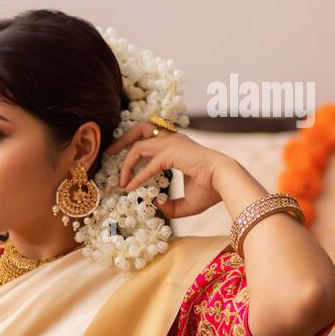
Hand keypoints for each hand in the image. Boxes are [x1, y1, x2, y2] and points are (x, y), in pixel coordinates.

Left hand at [105, 122, 231, 218]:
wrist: (225, 181)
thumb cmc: (211, 190)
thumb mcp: (187, 202)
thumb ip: (171, 206)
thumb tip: (157, 205)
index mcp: (177, 145)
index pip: (150, 140)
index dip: (134, 154)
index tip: (125, 172)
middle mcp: (173, 139)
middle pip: (140, 129)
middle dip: (122, 139)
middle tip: (109, 153)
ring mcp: (171, 142)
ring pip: (139, 143)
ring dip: (124, 157)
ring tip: (117, 176)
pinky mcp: (171, 152)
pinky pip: (147, 163)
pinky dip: (137, 176)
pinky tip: (130, 188)